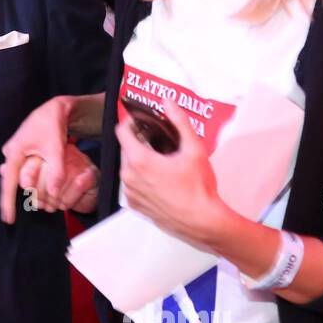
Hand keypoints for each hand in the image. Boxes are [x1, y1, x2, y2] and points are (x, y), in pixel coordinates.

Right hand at [0, 97, 88, 223]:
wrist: (54, 110)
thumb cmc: (52, 125)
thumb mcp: (56, 148)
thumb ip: (55, 171)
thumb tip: (53, 193)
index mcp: (14, 152)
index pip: (8, 183)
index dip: (7, 203)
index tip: (8, 219)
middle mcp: (10, 153)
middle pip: (11, 181)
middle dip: (16, 197)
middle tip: (19, 213)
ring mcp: (15, 152)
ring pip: (17, 176)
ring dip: (25, 188)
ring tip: (32, 202)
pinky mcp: (22, 152)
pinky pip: (21, 171)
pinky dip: (29, 180)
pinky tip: (36, 188)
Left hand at [114, 95, 222, 248]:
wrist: (201, 221)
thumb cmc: (198, 185)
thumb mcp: (194, 149)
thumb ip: (179, 121)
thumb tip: (167, 101)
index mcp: (138, 159)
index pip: (121, 130)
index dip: (132, 122)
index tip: (146, 122)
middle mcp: (128, 176)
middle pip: (126, 148)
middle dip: (139, 141)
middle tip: (161, 142)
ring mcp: (129, 192)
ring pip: (128, 167)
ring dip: (140, 160)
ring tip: (163, 162)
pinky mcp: (134, 205)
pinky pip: (132, 184)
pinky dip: (142, 178)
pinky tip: (161, 180)